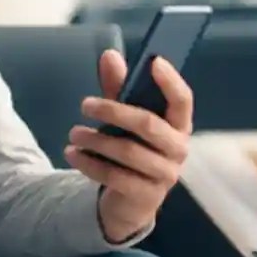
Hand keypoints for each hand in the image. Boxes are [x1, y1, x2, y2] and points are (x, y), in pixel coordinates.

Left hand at [64, 50, 193, 243]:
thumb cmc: (133, 147)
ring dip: (96, 140)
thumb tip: (109, 55)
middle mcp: (178, 149)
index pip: (183, 100)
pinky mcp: (146, 197)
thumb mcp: (123, 117)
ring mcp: (165, 175)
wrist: (132, 201)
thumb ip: (118, 87)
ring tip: (74, 133)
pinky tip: (73, 154)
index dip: (170, 81)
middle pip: (148, 124)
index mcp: (179, 125)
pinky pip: (116, 176)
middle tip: (85, 104)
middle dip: (113, 111)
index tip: (154, 61)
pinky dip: (90, 163)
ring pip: (129, 152)